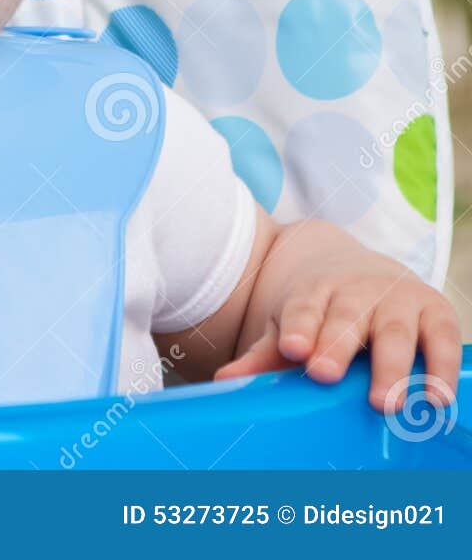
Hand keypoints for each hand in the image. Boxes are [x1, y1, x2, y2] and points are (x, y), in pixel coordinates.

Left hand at [215, 233, 461, 413]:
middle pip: (346, 320)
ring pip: (394, 333)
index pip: (302, 309)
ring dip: (390, 368)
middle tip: (326, 375)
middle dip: (336, 347)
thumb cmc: (317, 307)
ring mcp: (397, 300)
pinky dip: (441, 368)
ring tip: (384, 402)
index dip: (298, 327)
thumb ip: (262, 354)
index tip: (291, 348)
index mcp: (312, 292)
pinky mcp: (434, 311)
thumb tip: (224, 380)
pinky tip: (436, 396)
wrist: (354, 264)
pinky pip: (442, 341)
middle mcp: (356, 293)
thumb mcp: (286, 322)